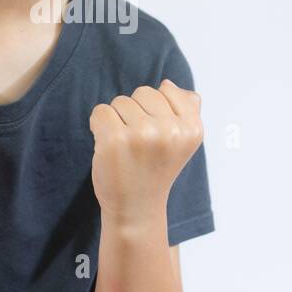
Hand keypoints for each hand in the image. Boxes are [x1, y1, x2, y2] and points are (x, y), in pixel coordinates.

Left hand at [88, 79, 203, 227]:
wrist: (136, 208)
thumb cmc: (155, 170)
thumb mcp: (182, 141)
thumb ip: (185, 110)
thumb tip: (168, 84)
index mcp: (192, 128)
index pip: (167, 90)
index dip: (156, 110)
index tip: (157, 135)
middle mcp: (171, 131)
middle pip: (143, 93)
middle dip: (135, 112)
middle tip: (139, 143)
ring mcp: (143, 134)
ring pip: (121, 101)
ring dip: (117, 121)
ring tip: (126, 148)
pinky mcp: (115, 140)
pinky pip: (100, 111)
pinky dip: (98, 126)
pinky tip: (108, 147)